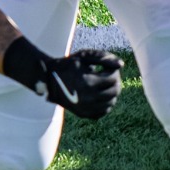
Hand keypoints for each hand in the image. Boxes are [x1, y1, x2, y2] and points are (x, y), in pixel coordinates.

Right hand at [3, 37, 122, 118]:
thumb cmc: (68, 64)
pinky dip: (105, 104)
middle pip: (114, 92)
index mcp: (88, 82)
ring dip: (111, 93)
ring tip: (104, 85)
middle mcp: (88, 98)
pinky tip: (101, 96)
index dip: (114, 71)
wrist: (49, 79)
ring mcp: (86, 108)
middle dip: (115, 82)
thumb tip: (121, 64)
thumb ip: (103, 58)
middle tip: (109, 76)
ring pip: (111, 102)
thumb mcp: (84, 56)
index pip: (113, 78)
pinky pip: (103, 112)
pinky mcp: (83, 114)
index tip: (108, 67)